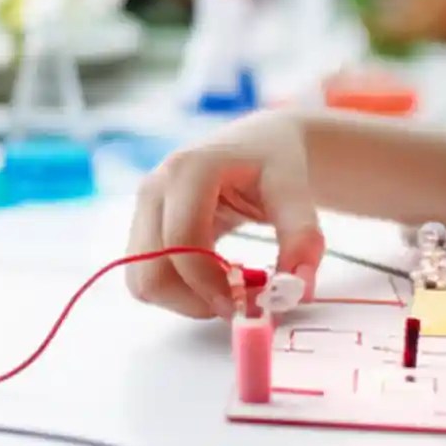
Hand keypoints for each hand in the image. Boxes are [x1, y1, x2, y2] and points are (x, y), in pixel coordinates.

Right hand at [125, 109, 324, 318]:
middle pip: (151, 270)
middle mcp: (155, 187)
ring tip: (230, 287)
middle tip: (240, 303)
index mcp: (189, 169)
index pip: (182, 241)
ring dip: (186, 300)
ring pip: (143, 281)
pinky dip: (179, 292)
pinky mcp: (144, 226)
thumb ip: (301, 235)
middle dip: (195, 300)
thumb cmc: (277, 161)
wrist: (263, 142)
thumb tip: (298, 287)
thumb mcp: (297, 190)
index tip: (249, 304)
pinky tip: (213, 278)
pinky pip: (147, 277)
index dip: (210, 283)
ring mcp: (144, 208)